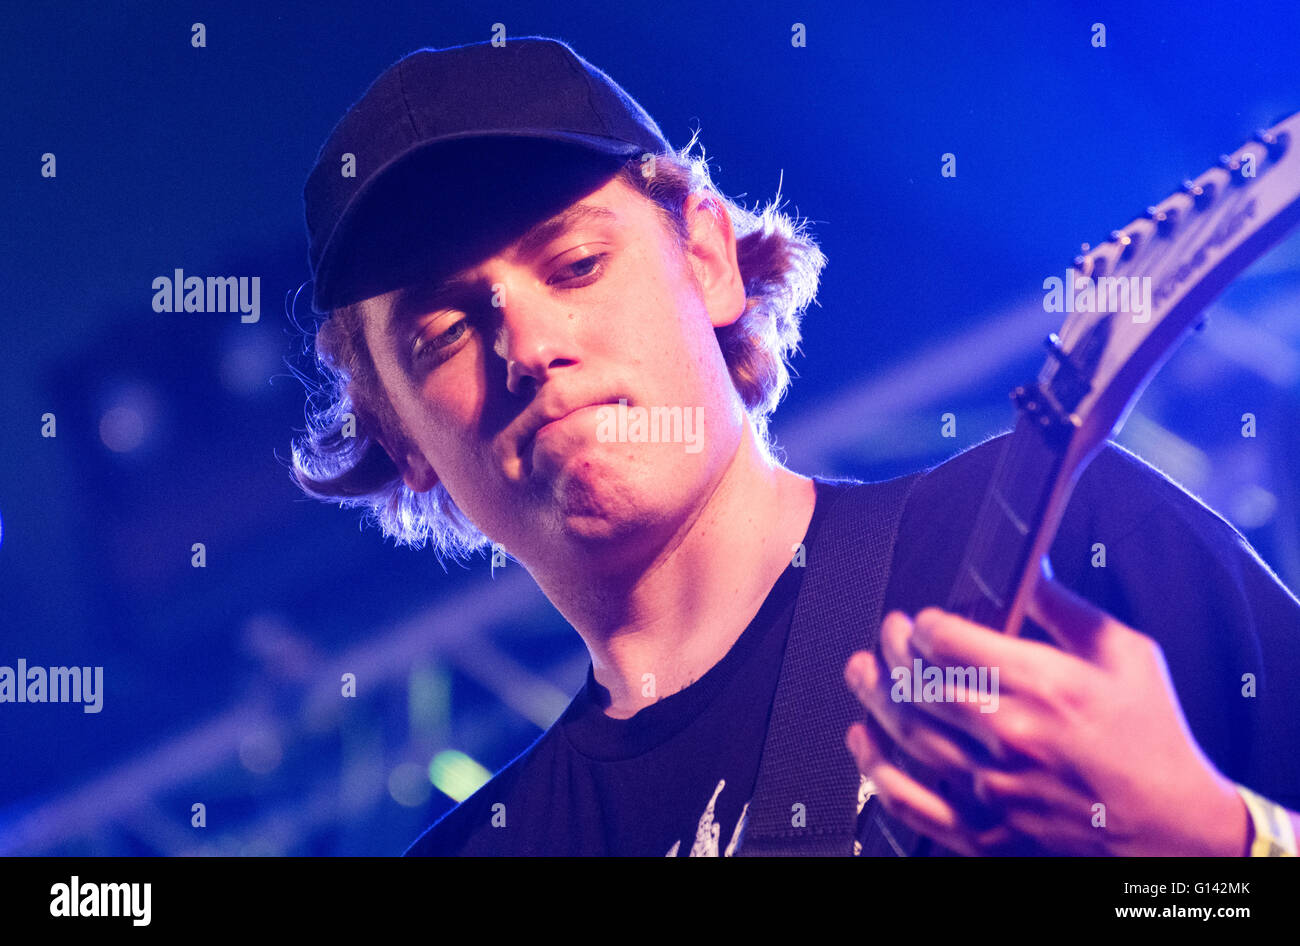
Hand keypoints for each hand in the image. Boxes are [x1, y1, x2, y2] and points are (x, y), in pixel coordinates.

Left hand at [842, 573, 1248, 855]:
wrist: (1175, 826)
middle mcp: (1011, 735)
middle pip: (919, 684)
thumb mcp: (1125, 654)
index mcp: (1045, 685)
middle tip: (886, 632)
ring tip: (862, 671)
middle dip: (892, 650)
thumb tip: (1026, 568)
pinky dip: (878, 772)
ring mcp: (996, 786)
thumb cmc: (1153, 736)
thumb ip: (1065, 608)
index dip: (924, 624)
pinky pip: (915, 803)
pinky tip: (864, 743)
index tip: (921, 618)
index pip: (949, 642)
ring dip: (874, 698)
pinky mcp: (991, 826)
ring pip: (908, 736)